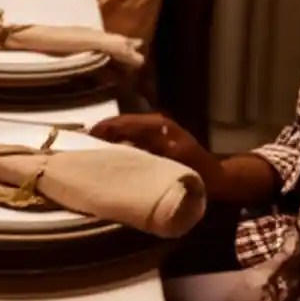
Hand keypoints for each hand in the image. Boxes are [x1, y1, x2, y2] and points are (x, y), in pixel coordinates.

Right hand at [89, 113, 220, 179]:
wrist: (217, 178)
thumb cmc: (196, 171)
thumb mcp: (169, 162)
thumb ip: (143, 153)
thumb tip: (114, 149)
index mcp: (157, 125)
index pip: (122, 122)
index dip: (101, 129)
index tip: (83, 139)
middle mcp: (155, 123)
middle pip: (120, 124)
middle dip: (101, 133)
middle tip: (82, 147)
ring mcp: (156, 130)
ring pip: (124, 130)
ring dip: (108, 139)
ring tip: (91, 152)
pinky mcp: (156, 139)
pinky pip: (131, 137)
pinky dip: (118, 144)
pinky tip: (109, 155)